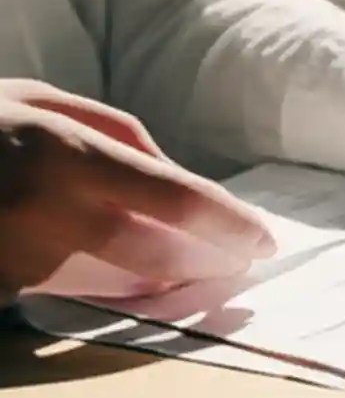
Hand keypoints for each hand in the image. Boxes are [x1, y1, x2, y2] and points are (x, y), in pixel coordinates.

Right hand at [0, 80, 275, 300]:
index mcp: (61, 153)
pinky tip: (147, 277)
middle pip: (160, 257)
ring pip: (126, 287)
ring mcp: (22, 260)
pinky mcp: (8, 290)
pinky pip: (84, 294)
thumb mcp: (38, 102)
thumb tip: (184, 180)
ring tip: (204, 266)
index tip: (266, 240)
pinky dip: (123, 287)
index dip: (231, 225)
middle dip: (213, 264)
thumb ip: (121, 137)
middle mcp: (44, 214)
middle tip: (242, 261)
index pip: (175, 200)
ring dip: (174, 280)